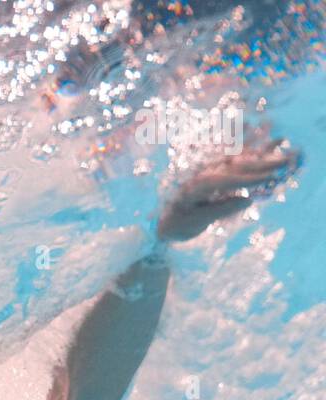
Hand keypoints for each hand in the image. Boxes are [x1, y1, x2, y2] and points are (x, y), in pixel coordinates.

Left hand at [157, 135, 300, 242]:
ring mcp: (207, 171)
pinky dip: (244, 146)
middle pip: (237, 164)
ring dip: (258, 146)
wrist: (161, 223)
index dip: (251, 179)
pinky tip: (252, 127)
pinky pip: (230, 158)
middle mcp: (204, 172)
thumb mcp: (196, 221)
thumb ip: (221, 209)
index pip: (229, 179)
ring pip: (236, 156)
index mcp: (199, 184)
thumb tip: (248, 199)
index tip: (271, 178)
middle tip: (286, 154)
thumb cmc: (177, 224)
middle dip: (263, 159)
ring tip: (278, 135)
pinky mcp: (209, 172)